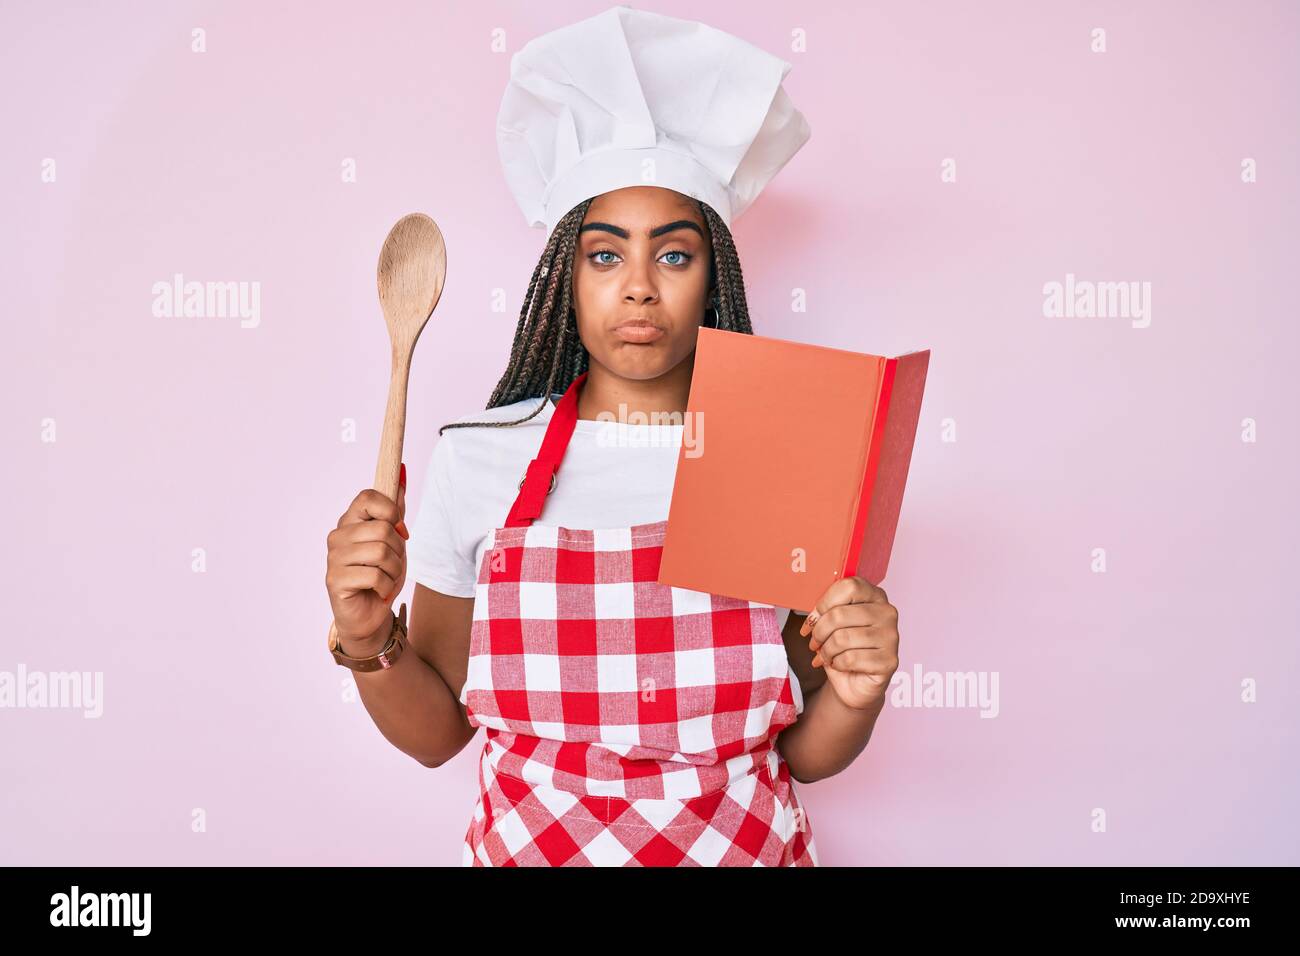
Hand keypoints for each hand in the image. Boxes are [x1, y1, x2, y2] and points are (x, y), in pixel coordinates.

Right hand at [325, 463, 408, 646]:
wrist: (370, 614)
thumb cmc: (381, 575)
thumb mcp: (394, 540)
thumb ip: (396, 510)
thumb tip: (401, 471)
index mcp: (350, 521)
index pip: (367, 497)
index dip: (390, 511)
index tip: (399, 529)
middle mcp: (338, 536)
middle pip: (382, 528)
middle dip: (398, 550)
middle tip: (391, 564)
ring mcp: (334, 557)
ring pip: (381, 551)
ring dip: (394, 570)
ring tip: (386, 579)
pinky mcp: (335, 580)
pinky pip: (375, 575)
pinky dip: (386, 586)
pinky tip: (378, 590)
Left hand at [800, 575, 898, 710]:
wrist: (857, 682)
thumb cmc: (844, 648)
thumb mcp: (833, 624)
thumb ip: (826, 611)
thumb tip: (813, 617)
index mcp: (875, 595)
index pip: (848, 587)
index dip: (824, 603)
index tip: (813, 618)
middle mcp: (887, 612)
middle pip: (839, 614)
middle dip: (819, 632)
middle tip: (814, 642)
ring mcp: (891, 637)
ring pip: (842, 638)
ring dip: (826, 650)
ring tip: (826, 655)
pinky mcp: (889, 661)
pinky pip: (850, 658)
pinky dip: (836, 663)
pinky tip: (839, 664)